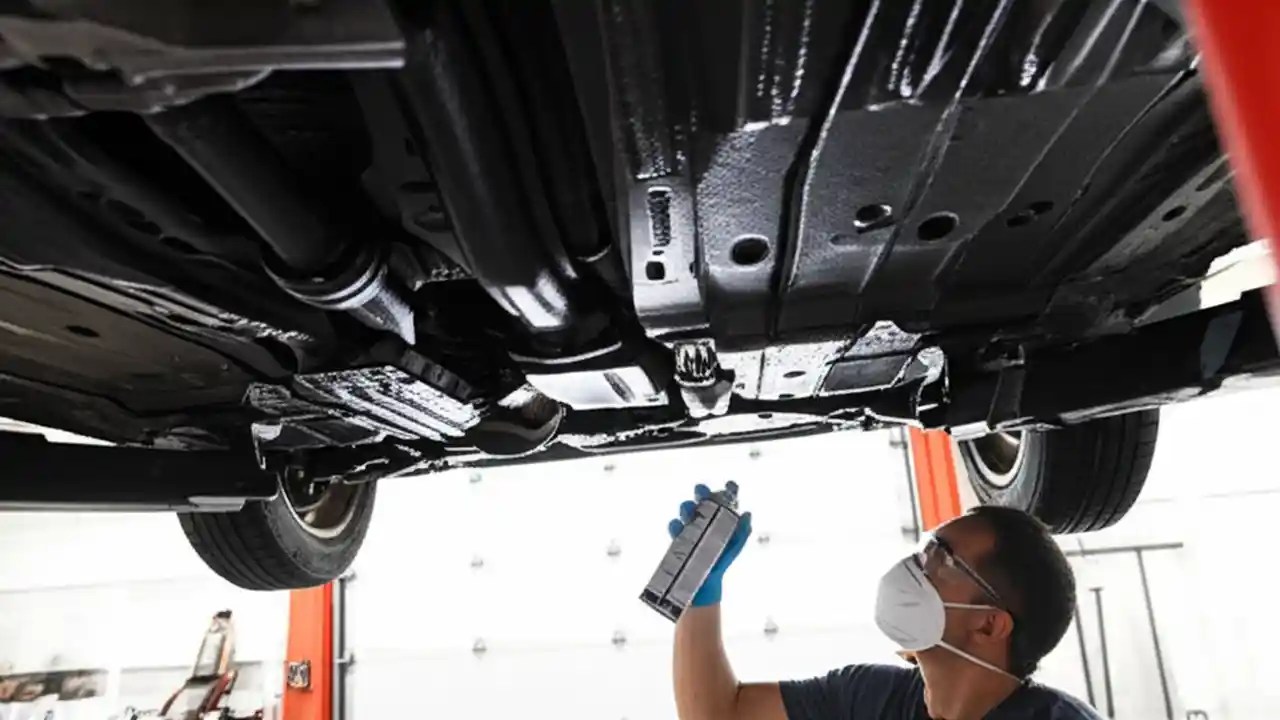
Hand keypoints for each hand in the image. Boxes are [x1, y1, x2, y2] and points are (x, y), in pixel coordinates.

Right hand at [667, 482, 752, 606]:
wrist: (706, 581)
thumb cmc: (721, 559)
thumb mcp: (735, 545)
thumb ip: (743, 531)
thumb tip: (748, 513)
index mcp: (720, 516)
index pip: (724, 498)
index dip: (728, 489)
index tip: (731, 485)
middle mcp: (705, 517)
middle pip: (702, 499)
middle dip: (702, 492)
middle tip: (702, 491)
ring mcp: (691, 526)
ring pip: (687, 510)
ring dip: (687, 507)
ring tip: (690, 511)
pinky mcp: (678, 538)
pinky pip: (674, 527)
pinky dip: (675, 524)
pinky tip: (678, 525)